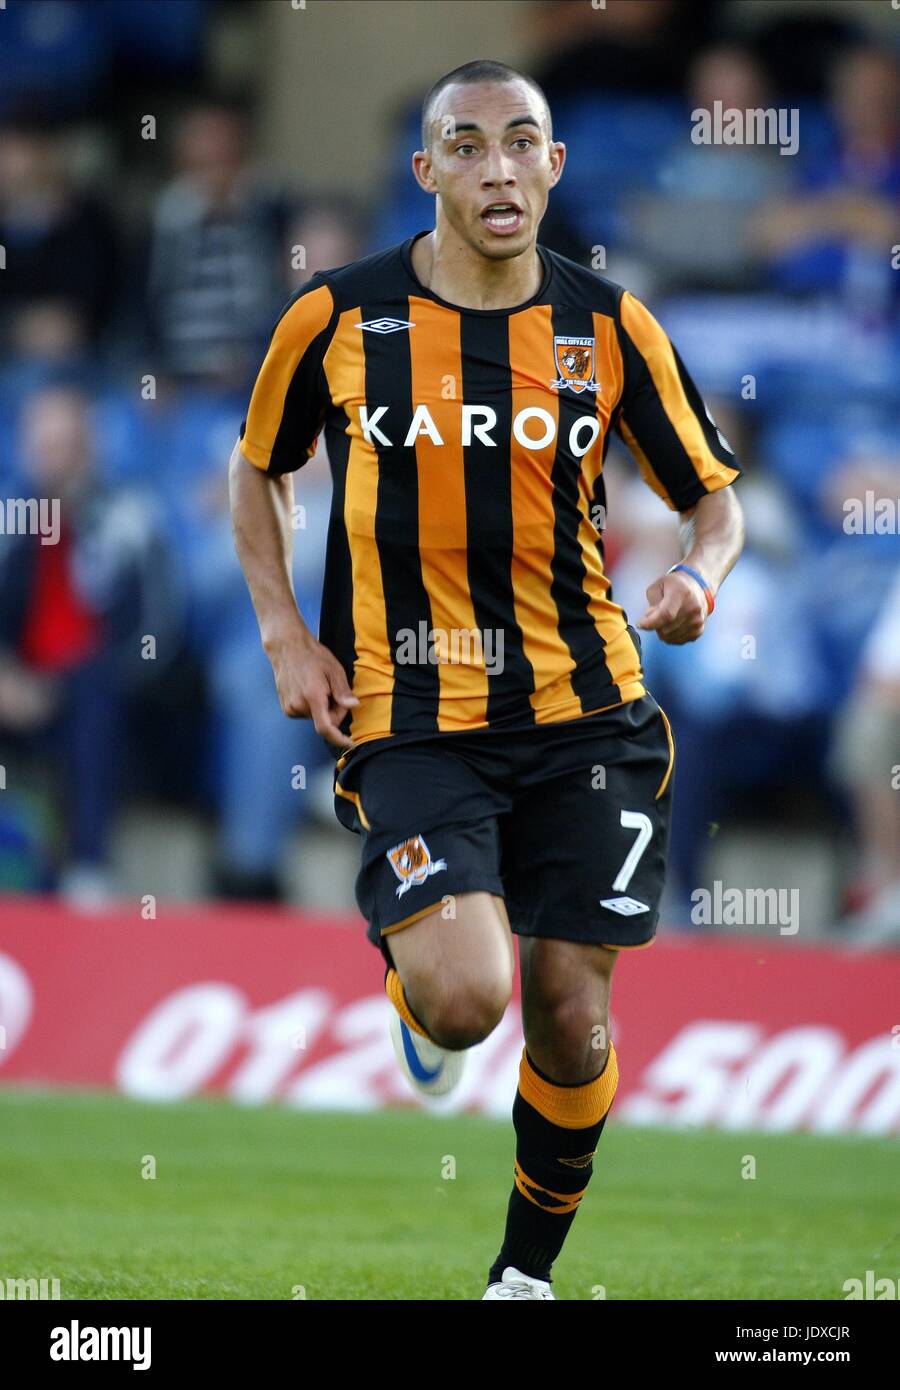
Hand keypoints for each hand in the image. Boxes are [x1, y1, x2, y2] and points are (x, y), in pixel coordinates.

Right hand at [265, 629, 358, 749]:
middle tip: (333, 690)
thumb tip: (353, 706)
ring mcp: (290, 708)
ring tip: (318, 686)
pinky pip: (307, 713)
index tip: (350, 744)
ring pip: (316, 717)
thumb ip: (343, 691)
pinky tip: (309, 689)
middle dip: (335, 711)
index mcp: (313, 697)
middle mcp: (299, 706)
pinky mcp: (286, 707)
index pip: (326, 728)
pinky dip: (313, 706)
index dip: (339, 739)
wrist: (287, 648)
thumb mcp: (334, 670)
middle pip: (325, 721)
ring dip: (323, 707)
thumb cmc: (312, 656)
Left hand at [637, 570, 708, 645]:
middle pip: (665, 628)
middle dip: (654, 624)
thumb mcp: (658, 585)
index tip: (640, 624)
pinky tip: (672, 624)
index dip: (650, 623)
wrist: (695, 587)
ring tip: (666, 618)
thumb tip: (651, 618)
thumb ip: (652, 602)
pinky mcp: (699, 630)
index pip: (665, 614)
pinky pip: (677, 641)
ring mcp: (698, 620)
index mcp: (682, 592)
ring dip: (662, 630)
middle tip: (655, 614)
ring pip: (669, 637)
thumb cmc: (674, 586)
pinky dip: (670, 635)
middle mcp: (693, 607)